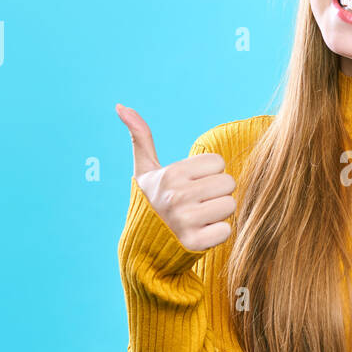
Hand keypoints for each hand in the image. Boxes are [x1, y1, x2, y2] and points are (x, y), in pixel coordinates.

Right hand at [115, 103, 235, 251]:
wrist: (143, 245)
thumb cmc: (151, 202)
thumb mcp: (144, 170)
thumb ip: (140, 137)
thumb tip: (121, 106)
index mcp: (171, 174)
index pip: (218, 162)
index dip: (209, 174)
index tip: (193, 184)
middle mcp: (178, 195)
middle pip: (228, 183)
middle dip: (217, 193)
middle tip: (199, 202)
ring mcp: (186, 220)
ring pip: (230, 206)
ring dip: (219, 213)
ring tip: (200, 217)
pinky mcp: (195, 243)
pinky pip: (227, 230)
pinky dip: (218, 234)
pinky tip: (201, 233)